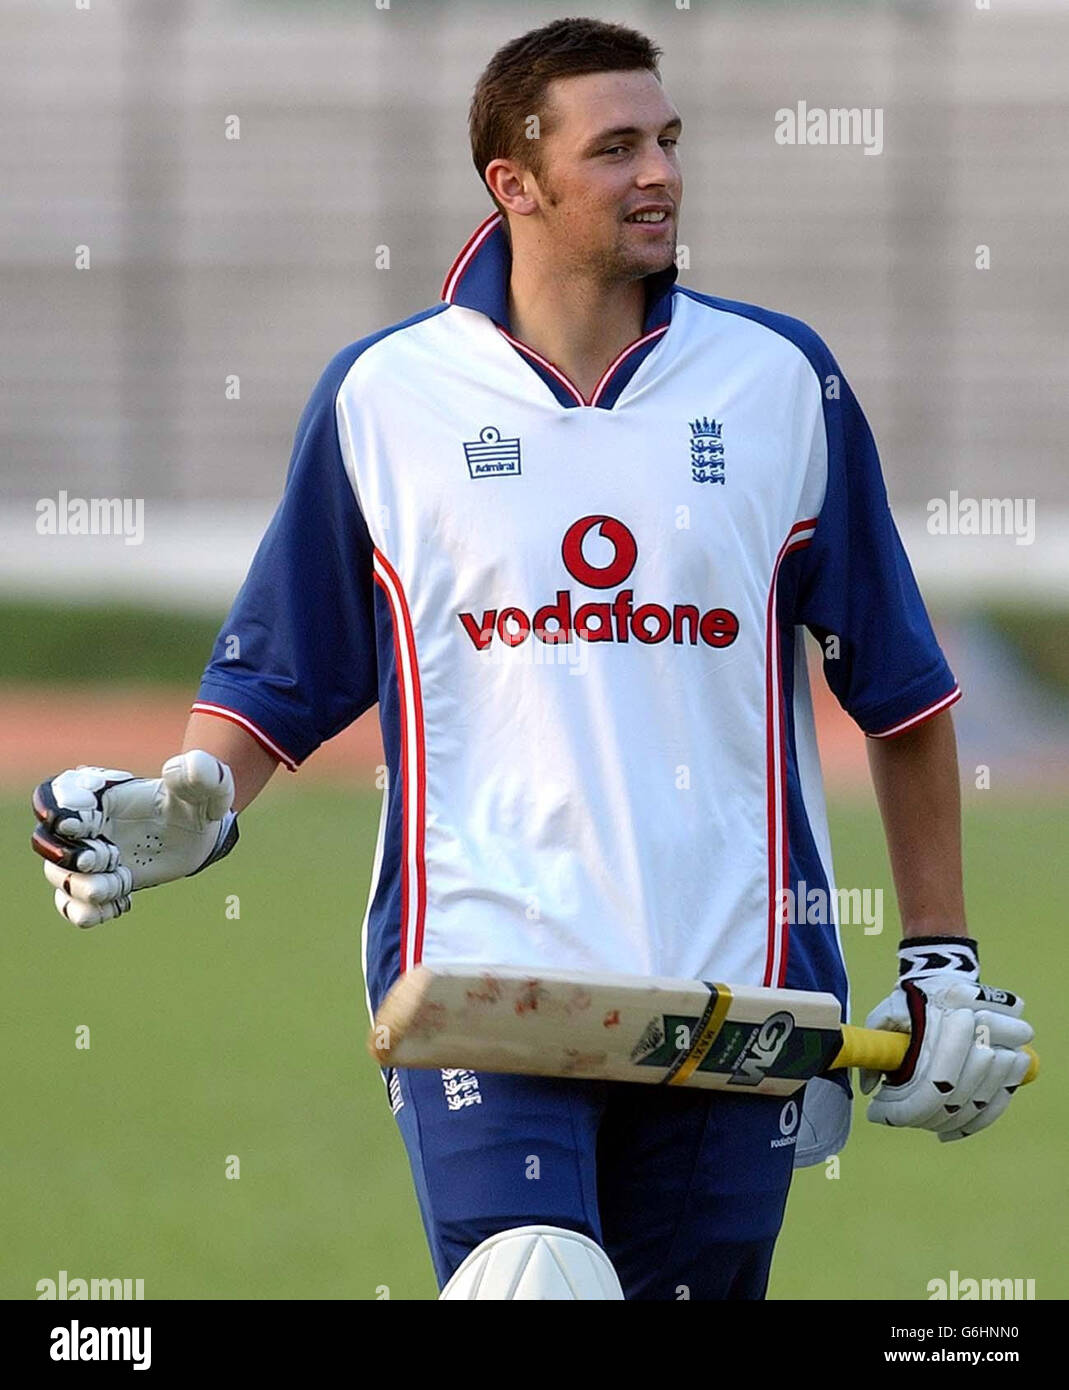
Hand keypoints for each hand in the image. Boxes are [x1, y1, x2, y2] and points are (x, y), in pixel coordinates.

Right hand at [31, 750, 238, 926]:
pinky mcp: (98, 886)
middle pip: (45, 842)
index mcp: (99, 793)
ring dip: (85, 887)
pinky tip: (123, 902)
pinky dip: (90, 912)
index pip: (53, 796)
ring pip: (58, 878)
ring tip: (121, 881)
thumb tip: (186, 766)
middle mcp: (84, 825)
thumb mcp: (207, 787)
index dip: (59, 810)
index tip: (86, 822)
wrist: (198, 835)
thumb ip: (202, 775)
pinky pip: (72, 908)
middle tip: (109, 856)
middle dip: (72, 856)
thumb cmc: (195, 804)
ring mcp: (87, 858)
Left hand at [860, 936, 1032, 1140]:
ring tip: (917, 1122)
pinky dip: (974, 1122)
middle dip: (922, 1116)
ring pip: (977, 1104)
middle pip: (955, 1098)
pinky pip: (999, 1102)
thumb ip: (876, 1044)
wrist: (951, 979)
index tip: (878, 1111)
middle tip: (895, 1117)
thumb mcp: (887, 1011)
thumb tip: (869, 1088)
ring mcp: (1002, 1045)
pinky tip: (947, 1132)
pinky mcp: (1014, 1059)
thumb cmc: (913, 999)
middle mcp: (980, 1031)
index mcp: (945, 1019)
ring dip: (945, 1121)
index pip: (934, 1083)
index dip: (905, 1107)